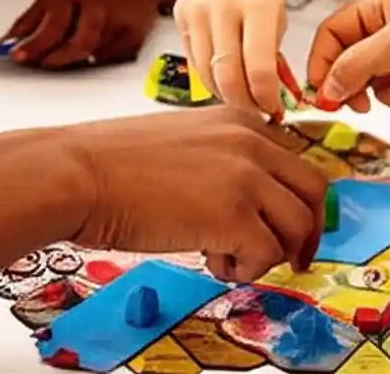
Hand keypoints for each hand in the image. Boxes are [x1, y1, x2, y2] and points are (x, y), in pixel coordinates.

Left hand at [8, 0, 184, 68]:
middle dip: (58, 58)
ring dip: (76, 59)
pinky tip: (93, 50)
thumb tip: (7, 41)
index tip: (19, 57)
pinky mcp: (134, 36)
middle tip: (45, 63)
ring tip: (66, 55)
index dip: (34, 45)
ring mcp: (118, 22)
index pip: (52, 25)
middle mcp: (97, 6)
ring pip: (93, 54)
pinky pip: (110, 59)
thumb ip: (32, 18)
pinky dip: (96, 59)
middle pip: (78, 43)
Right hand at [63, 107, 327, 282]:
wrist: (75, 174)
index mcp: (240, 121)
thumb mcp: (183, 140)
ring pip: (298, 226)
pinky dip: (245, 269)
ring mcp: (247, 177)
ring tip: (227, 259)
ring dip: (270, 253)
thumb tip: (247, 199)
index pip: (296, 161)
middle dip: (308, 230)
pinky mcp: (234, 215)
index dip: (296, 199)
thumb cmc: (110, 164)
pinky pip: (267, 255)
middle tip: (292, 258)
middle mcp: (252, 143)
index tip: (289, 225)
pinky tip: (210, 261)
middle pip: (314, 191)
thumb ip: (222, 158)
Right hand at [174, 0, 289, 113]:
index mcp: (256, 5)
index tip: (276, 108)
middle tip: (259, 111)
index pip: (258, 68)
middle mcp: (221, 7)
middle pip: (227, 76)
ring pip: (206, 74)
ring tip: (244, 98)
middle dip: (245, 103)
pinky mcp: (180, 14)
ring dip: (225, 94)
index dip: (266, 97)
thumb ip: (273, 55)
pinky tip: (224, 78)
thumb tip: (266, 97)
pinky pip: (193, 59)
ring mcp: (196, 10)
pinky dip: (209, 76)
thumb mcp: (281, 15)